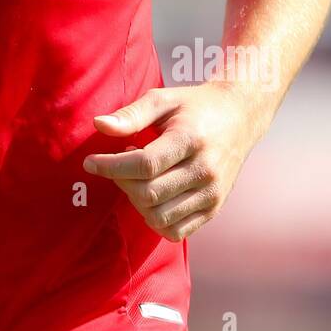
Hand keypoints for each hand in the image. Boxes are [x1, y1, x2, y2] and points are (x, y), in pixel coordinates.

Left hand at [82, 83, 264, 241]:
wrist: (240, 117)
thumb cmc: (195, 106)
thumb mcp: (163, 99)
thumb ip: (131, 114)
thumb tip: (98, 125)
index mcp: (191, 140)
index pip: (144, 164)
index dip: (111, 166)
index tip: (90, 162)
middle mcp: (205, 171)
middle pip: (149, 193)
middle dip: (121, 182)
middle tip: (117, 165)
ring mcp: (212, 194)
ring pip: (160, 217)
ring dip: (136, 201)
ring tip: (136, 177)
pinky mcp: (214, 209)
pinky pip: (176, 231)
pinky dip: (155, 220)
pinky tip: (151, 195)